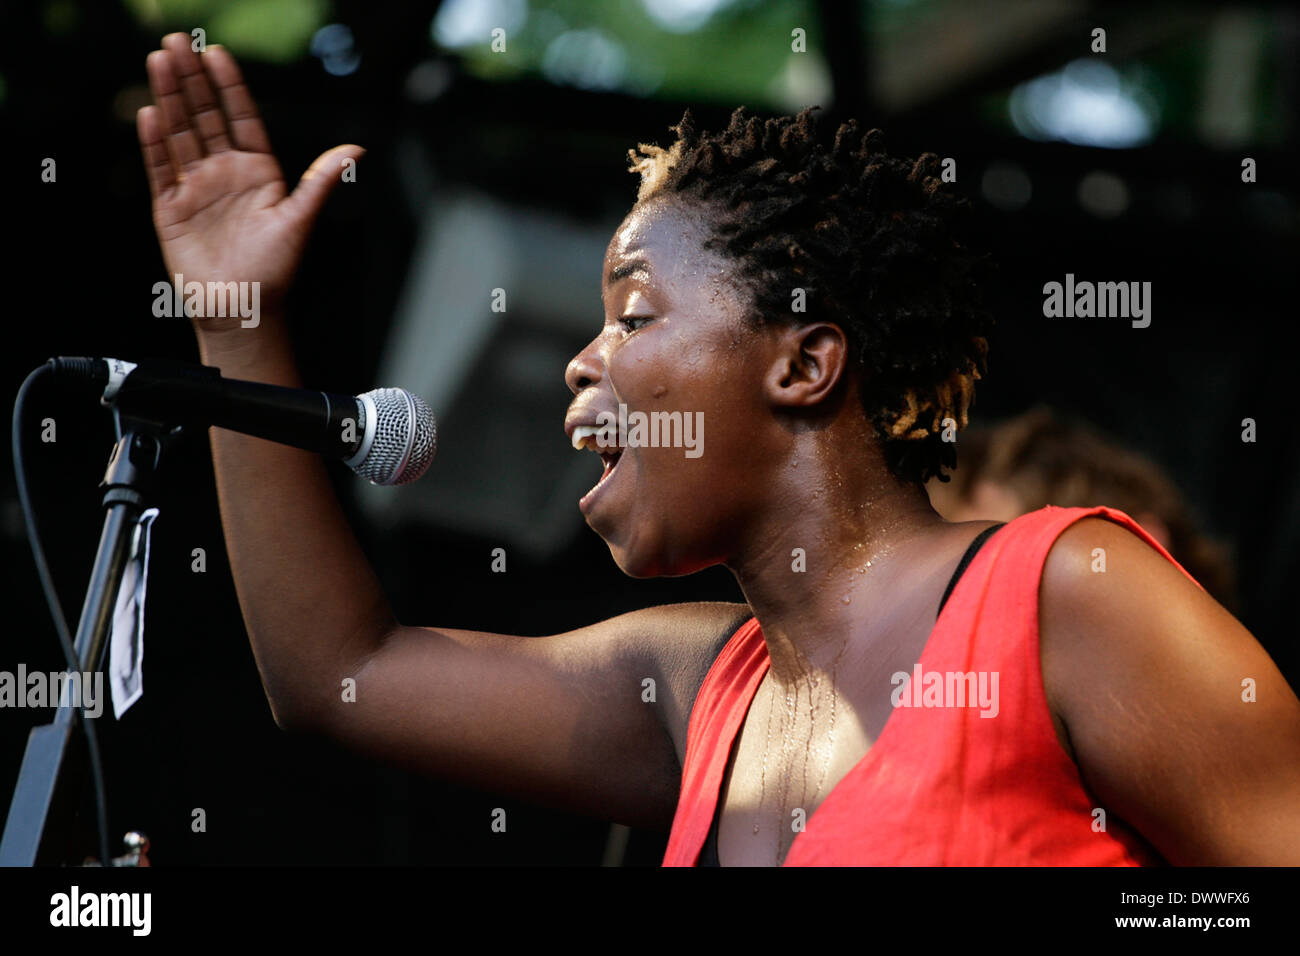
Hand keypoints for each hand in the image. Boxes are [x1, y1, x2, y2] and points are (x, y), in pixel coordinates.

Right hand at [138, 34, 362, 335]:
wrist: (243, 310)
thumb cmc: (276, 270)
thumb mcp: (300, 220)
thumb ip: (321, 181)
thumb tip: (356, 150)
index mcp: (258, 171)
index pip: (240, 117)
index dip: (229, 86)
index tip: (217, 53)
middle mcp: (225, 173)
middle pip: (205, 116)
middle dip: (191, 80)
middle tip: (177, 42)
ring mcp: (196, 188)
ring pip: (179, 133)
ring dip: (169, 98)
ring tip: (159, 61)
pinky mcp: (170, 208)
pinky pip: (160, 168)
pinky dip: (154, 142)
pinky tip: (150, 113)